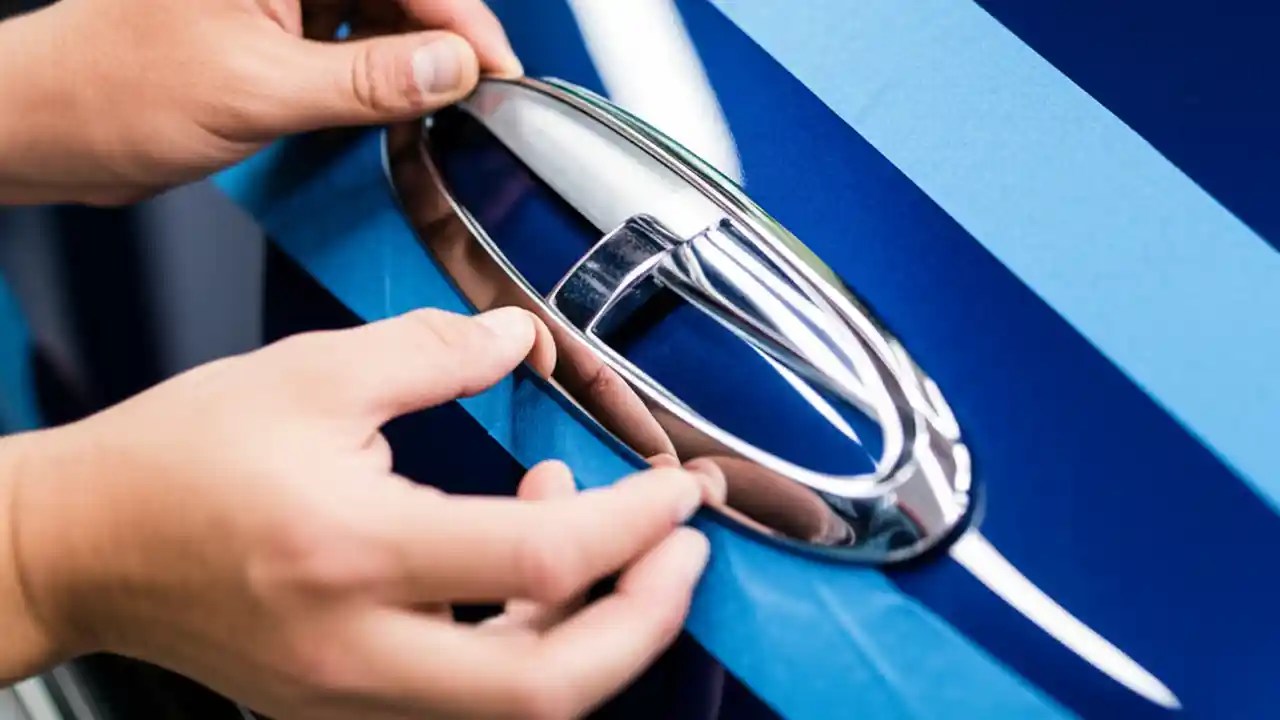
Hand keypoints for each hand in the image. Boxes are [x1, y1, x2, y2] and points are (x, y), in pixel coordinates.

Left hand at [0, 0, 519, 204]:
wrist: (56, 128)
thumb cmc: (116, 90)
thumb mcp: (259, 91)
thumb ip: (367, 81)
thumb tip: (451, 68)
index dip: (461, 19)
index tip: (496, 71)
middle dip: (440, 39)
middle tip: (473, 97)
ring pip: (381, 12)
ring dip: (412, 59)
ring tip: (433, 108)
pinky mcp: (275, 24)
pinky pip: (351, 39)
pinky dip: (378, 74)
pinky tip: (390, 106)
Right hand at [8, 308, 718, 718]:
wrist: (84, 546)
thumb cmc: (178, 461)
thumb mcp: (313, 371)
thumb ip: (435, 351)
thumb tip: (520, 341)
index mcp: (355, 549)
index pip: (542, 556)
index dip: (636, 522)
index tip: (678, 487)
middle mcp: (359, 644)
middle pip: (550, 689)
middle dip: (648, 621)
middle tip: (684, 552)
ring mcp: (353, 689)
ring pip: (516, 705)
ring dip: (591, 630)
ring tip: (608, 535)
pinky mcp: (348, 698)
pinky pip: (470, 692)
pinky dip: (525, 635)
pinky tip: (525, 555)